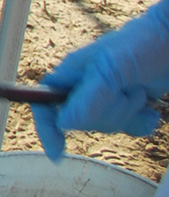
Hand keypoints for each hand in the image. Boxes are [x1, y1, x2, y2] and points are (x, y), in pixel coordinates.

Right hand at [31, 0, 168, 159]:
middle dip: (108, 115)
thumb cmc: (142, 44)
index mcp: (72, 73)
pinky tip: (151, 110)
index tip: (57, 152)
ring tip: (140, 93)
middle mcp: (85, 86)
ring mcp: (107, 96)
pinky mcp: (128, 104)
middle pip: (81, 121)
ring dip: (128, 116)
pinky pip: (128, 129)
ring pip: (107, 126)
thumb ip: (88, 95)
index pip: (45, 103)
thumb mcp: (112, 68)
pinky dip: (142, 124)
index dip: (47, 126)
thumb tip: (64, 123)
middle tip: (126, 94)